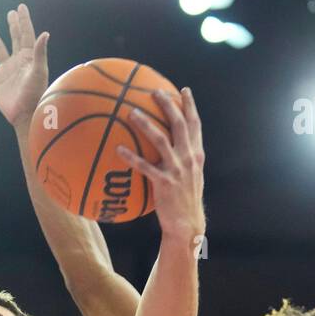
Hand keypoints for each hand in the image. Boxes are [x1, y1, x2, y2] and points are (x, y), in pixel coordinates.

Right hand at [0, 4, 48, 128]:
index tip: (21, 7)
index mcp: (28, 57)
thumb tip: (45, 33)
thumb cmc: (35, 95)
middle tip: (11, 13)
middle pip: (14, 38)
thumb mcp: (39, 72)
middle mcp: (17, 61)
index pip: (26, 34)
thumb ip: (40, 52)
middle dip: (13, 25)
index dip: (24, 20)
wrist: (24, 115)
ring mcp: (6, 70)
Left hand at [117, 88, 205, 240]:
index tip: (184, 91)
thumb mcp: (191, 176)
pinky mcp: (163, 183)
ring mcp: (176, 170)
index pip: (195, 125)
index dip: (190, 106)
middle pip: (179, 124)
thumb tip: (172, 146)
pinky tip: (118, 150)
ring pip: (161, 140)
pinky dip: (131, 157)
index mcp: (196, 155)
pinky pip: (145, 166)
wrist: (187, 224)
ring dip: (146, 124)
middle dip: (168, 105)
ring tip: (131, 112)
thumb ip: (184, 159)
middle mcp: (188, 158)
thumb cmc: (185, 200)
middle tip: (155, 91)